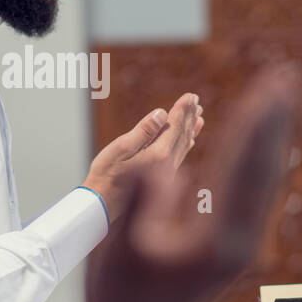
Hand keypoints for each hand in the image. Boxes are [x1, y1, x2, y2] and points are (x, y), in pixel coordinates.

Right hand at [81, 92, 203, 220]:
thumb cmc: (106, 176)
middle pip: (182, 135)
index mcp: (159, 156)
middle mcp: (168, 166)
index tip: (190, 95)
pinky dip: (186, 144)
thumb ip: (143, 131)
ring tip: (198, 116)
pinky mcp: (162, 179)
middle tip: (195, 99)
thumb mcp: (121, 149)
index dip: (182, 109)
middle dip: (188, 116)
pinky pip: (180, 156)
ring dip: (190, 129)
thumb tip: (162, 114)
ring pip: (184, 146)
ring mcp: (167, 174)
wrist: (102, 206)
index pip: (175, 127)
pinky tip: (190, 141)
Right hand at [88, 63, 301, 301]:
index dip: (257, 125)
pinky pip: (245, 194)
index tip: (270, 88)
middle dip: (273, 121)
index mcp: (219, 244)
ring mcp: (235, 248)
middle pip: (263, 170)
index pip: (244, 171)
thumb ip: (140, 203)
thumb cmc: (118, 299)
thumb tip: (158, 163)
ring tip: (276, 98)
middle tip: (285, 76)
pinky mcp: (225, 248)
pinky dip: (250, 160)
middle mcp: (238, 245)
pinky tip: (254, 141)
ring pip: (259, 181)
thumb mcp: (121, 249)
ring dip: (267, 137)